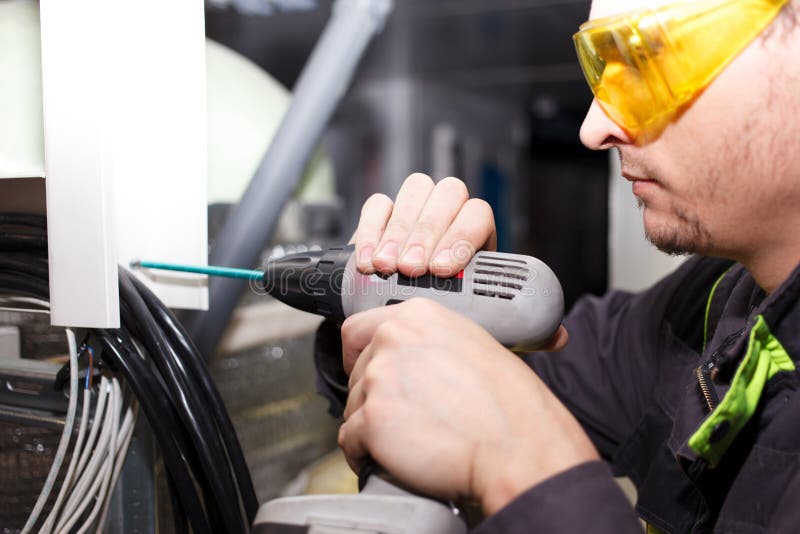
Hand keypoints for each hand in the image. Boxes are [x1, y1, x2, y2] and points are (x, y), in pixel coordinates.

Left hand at [338, 299, 597, 514]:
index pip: (359, 329)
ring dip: (372, 426)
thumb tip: (409, 358)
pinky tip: (391, 459)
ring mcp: (379, 377)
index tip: (372, 375)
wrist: (518, 447)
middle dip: (374, 397)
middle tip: (407, 418)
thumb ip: (431, 342)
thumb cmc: (510, 405)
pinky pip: (349, 440)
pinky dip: (365, 454)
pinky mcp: (372, 419)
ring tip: (410, 440)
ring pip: (353, 405)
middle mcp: (392, 338)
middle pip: (356, 371)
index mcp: (418, 315)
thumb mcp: (474, 346)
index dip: (360, 356)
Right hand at [353, 172, 567, 348]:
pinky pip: (378, 205)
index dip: (460, 237)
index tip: (444, 270)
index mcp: (479, 231)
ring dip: (398, 230)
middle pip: (445, 196)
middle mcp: (450, 211)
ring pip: (414, 192)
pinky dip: (370, 229)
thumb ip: (520, 327)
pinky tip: (367, 262)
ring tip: (386, 267)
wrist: (411, 312)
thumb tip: (558, 337)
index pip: (477, 214)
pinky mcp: (382, 214)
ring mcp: (416, 207)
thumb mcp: (485, 320)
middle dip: (426, 233)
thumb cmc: (453, 311)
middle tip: (412, 270)